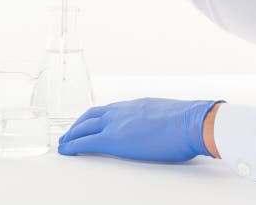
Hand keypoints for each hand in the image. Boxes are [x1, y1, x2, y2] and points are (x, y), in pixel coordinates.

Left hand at [58, 98, 221, 161]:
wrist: (192, 122)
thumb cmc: (189, 122)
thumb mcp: (170, 116)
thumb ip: (160, 120)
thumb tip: (165, 128)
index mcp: (136, 105)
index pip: (110, 109)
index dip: (96, 117)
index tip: (90, 123)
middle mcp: (123, 110)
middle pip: (92, 115)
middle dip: (78, 124)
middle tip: (70, 133)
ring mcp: (117, 122)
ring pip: (85, 126)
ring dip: (72, 134)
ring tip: (64, 142)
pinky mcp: (114, 139)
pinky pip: (86, 141)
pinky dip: (73, 145)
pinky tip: (66, 150)